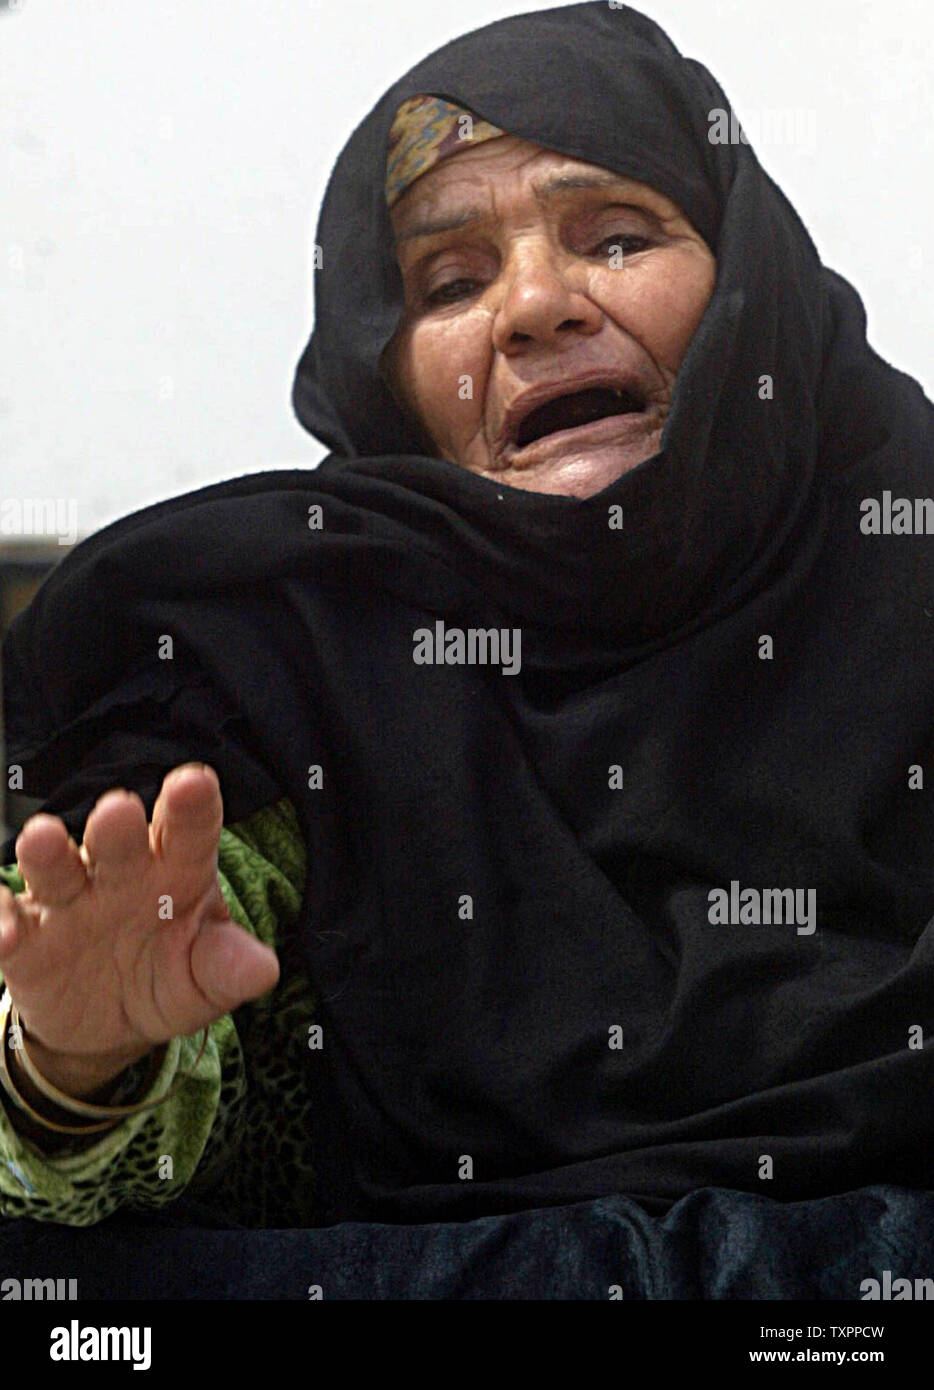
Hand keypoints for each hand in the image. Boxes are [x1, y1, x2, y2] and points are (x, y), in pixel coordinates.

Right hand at [0, 764, 279, 1070]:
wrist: (112, 1025)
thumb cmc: (169, 977)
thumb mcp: (206, 980)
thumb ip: (229, 968)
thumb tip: (265, 968)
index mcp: (175, 872)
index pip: (189, 832)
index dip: (192, 807)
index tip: (194, 782)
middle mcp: (119, 875)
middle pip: (118, 840)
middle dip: (116, 825)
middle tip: (117, 810)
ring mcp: (68, 902)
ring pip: (55, 867)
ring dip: (47, 852)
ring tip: (42, 838)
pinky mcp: (25, 940)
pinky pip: (6, 922)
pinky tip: (5, 934)